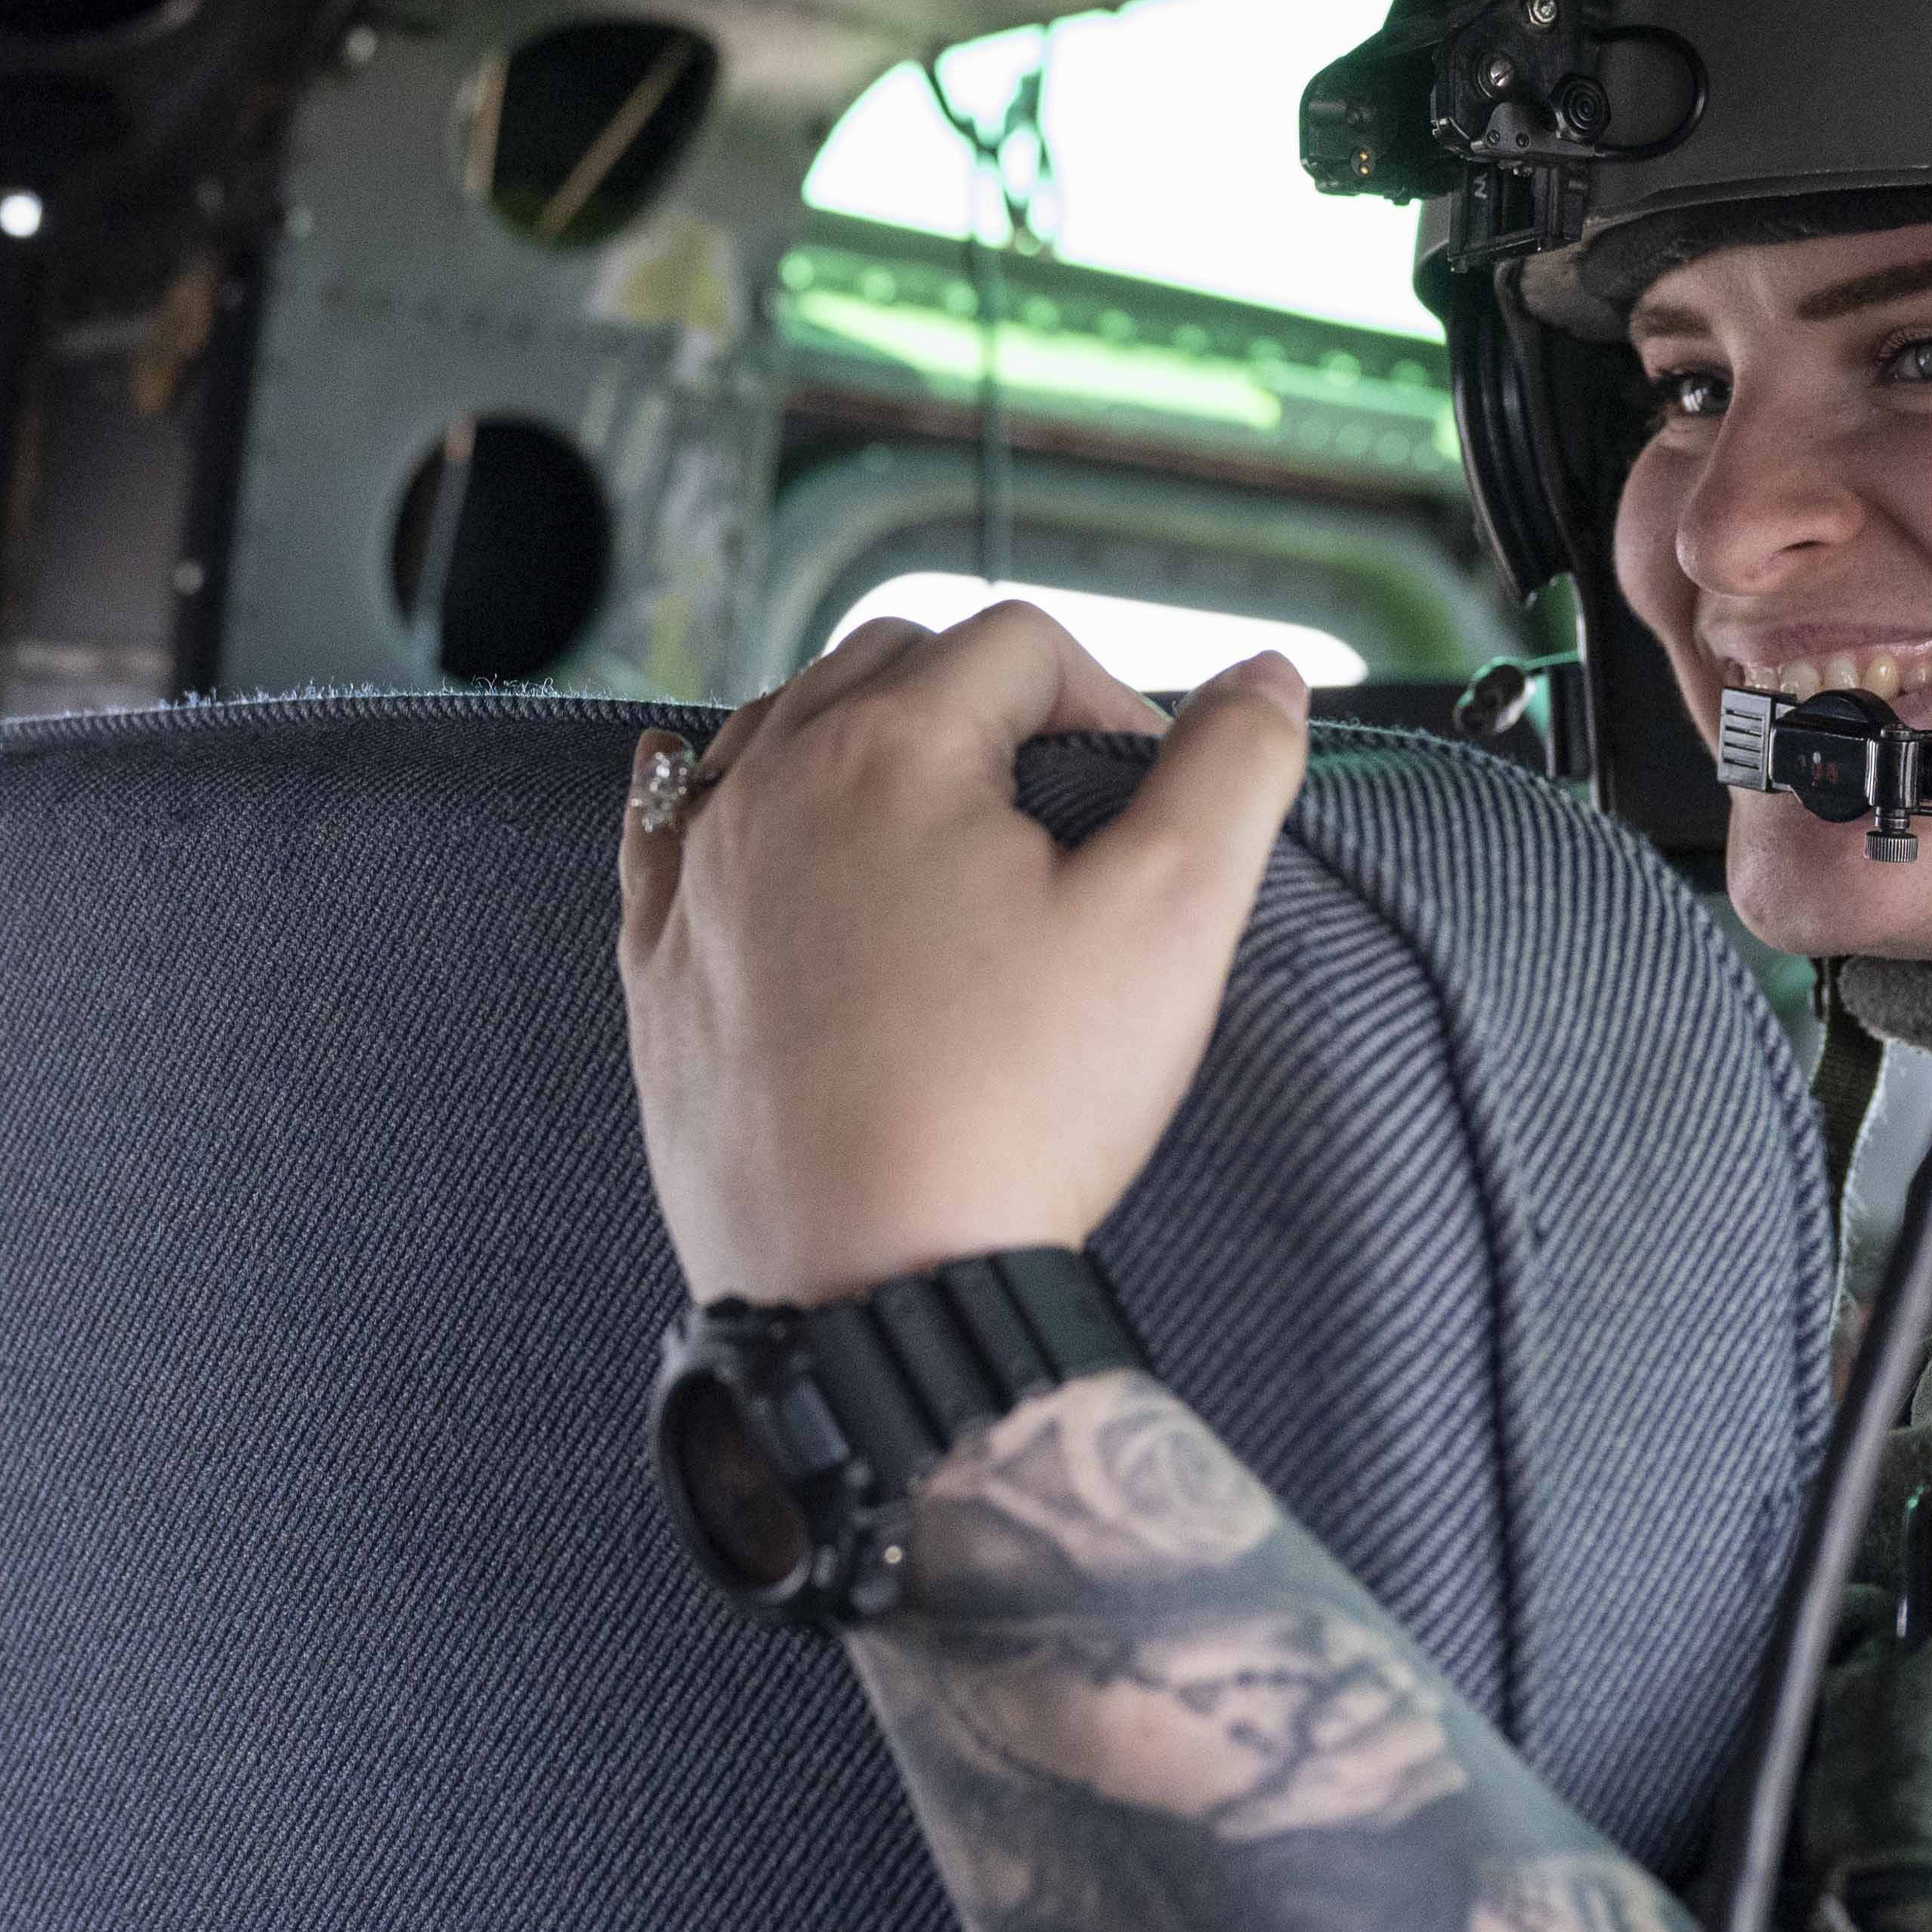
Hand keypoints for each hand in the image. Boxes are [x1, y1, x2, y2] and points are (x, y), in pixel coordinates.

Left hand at [617, 604, 1310, 1305]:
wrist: (871, 1289)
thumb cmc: (1020, 1106)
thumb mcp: (1172, 921)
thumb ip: (1233, 773)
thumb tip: (1272, 675)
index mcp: (894, 747)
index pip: (1019, 642)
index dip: (1108, 695)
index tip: (1147, 795)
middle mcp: (771, 782)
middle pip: (890, 658)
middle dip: (987, 696)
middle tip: (1059, 801)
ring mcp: (698, 873)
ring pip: (780, 724)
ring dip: (867, 730)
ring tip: (944, 810)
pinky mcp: (659, 962)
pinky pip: (669, 823)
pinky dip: (723, 791)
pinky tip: (747, 802)